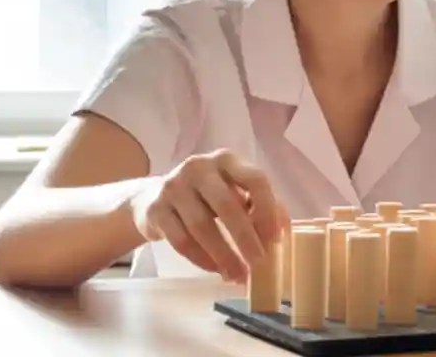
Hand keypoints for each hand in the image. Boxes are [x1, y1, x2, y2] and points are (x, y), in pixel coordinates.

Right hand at [129, 149, 286, 281]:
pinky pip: (182, 241)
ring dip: (223, 256)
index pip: (255, 179)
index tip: (275, 239)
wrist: (153, 198)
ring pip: (202, 227)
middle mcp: (199, 167)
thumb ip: (260, 205)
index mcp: (227, 160)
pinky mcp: (156, 210)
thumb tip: (283, 231)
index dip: (268, 210)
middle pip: (227, 206)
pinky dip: (202, 260)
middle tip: (259, 264)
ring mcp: (174, 187)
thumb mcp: (234, 191)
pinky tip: (216, 270)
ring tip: (238, 276)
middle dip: (245, 239)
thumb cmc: (207, 196)